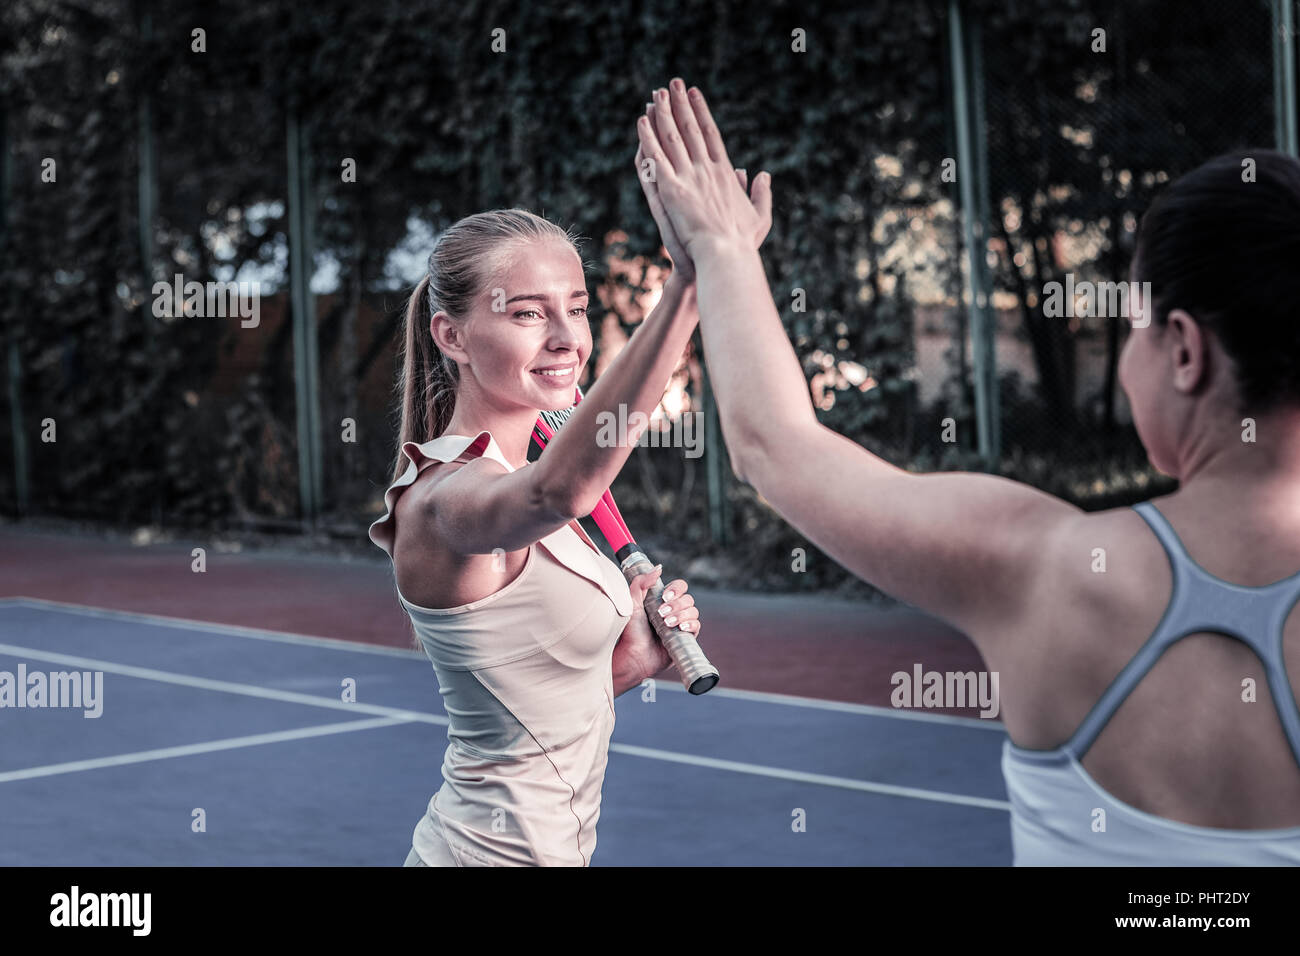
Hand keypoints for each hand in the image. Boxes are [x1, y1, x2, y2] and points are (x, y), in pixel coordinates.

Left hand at [616, 565, 701, 680]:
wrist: (632, 655)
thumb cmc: (630, 631)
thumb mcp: (631, 603)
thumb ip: (641, 583)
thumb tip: (658, 568)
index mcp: (662, 600)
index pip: (680, 587)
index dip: (676, 589)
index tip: (665, 596)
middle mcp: (673, 611)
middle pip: (688, 599)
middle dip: (676, 605)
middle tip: (661, 613)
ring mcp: (680, 625)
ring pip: (693, 612)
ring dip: (681, 615)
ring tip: (666, 623)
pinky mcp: (684, 639)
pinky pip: (696, 627)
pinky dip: (690, 625)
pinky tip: (680, 628)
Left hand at [636, 79, 771, 259]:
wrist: (726, 255)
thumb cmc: (743, 242)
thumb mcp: (759, 216)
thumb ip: (760, 193)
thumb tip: (761, 174)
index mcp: (725, 173)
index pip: (711, 134)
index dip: (701, 112)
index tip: (695, 95)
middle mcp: (707, 169)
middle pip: (690, 129)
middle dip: (681, 104)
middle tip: (673, 83)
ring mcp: (689, 177)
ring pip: (672, 138)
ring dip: (663, 114)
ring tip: (656, 94)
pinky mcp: (671, 189)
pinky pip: (656, 158)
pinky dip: (648, 138)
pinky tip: (641, 122)